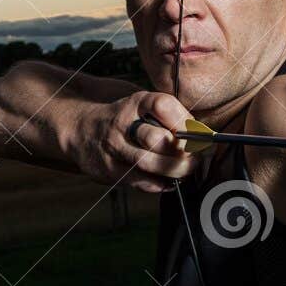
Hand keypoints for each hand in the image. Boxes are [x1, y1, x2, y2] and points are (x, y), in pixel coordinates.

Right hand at [69, 91, 195, 191]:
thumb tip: (205, 135)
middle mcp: (122, 123)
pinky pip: (142, 182)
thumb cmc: (125, 119)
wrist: (80, 130)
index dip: (185, 121)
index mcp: (136, 103)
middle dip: (184, 152)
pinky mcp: (109, 171)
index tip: (199, 133)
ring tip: (186, 169)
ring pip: (149, 164)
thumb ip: (172, 117)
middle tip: (196, 156)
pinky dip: (161, 183)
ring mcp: (113, 148)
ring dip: (175, 170)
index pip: (163, 106)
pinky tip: (168, 179)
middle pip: (157, 139)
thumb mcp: (144, 107)